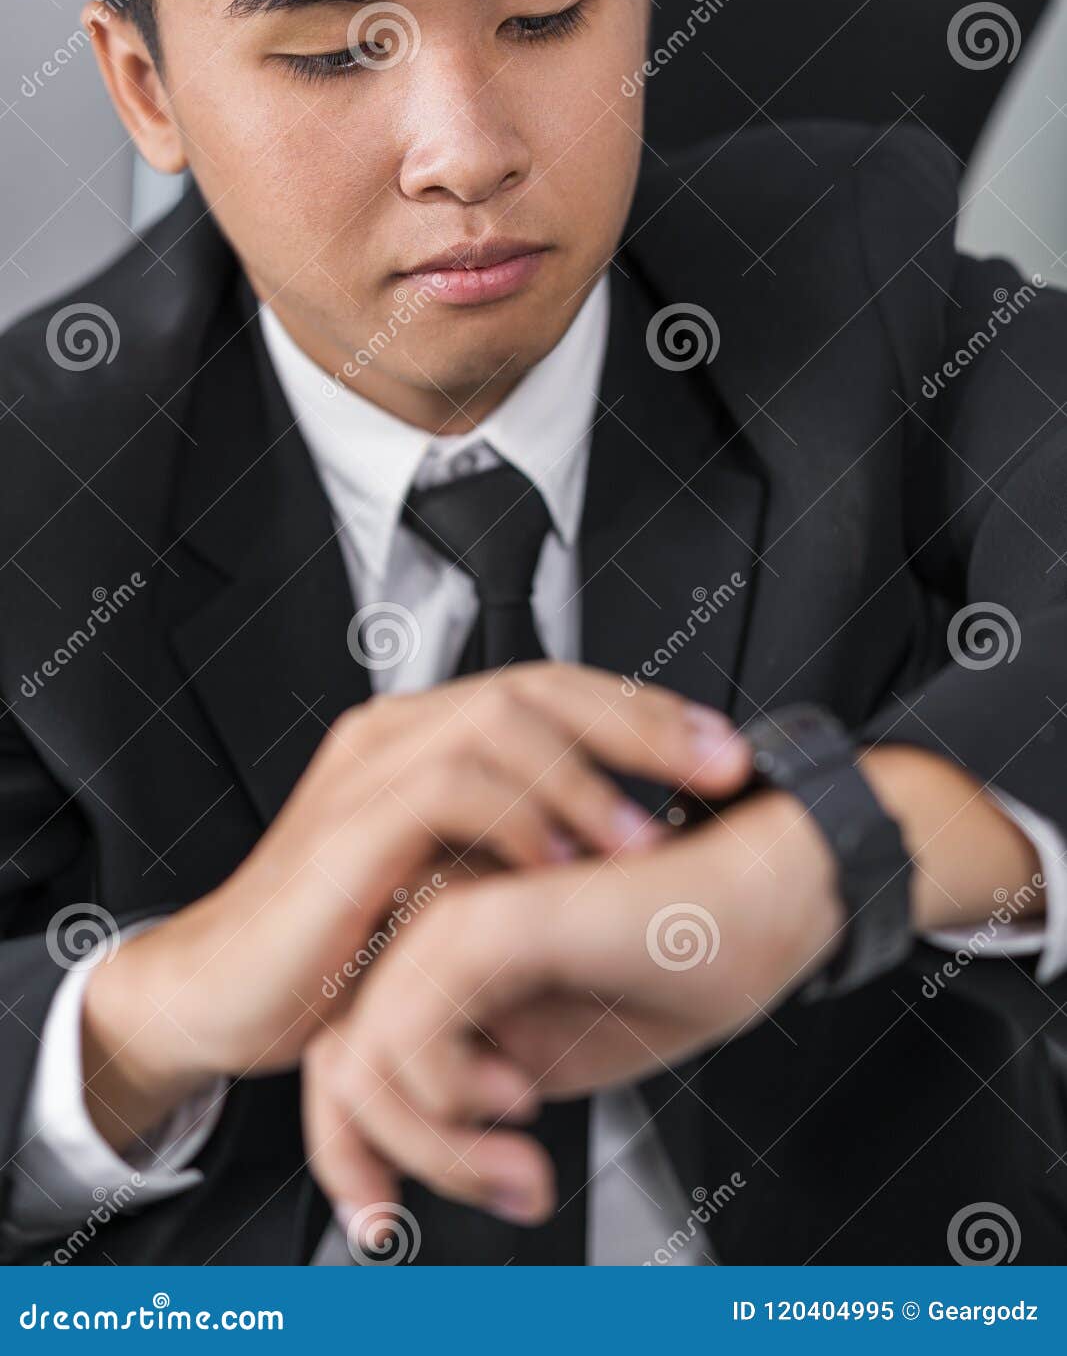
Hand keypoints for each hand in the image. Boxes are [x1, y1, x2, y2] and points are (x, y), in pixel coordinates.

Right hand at [81, 662, 749, 1150]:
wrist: (223, 993)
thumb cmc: (339, 943)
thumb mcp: (449, 879)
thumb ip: (514, 844)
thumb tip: (632, 835)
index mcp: (423, 737)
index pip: (549, 689)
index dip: (644, 713)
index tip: (724, 750)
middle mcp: (395, 736)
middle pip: (535, 687)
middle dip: (641, 725)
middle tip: (719, 768)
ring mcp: (364, 775)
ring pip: (495, 724)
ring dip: (587, 779)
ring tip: (647, 838)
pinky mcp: (342, 833)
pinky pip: (442, 794)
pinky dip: (513, 821)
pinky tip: (561, 865)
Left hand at [303, 786, 843, 1223]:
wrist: (768, 899)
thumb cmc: (679, 965)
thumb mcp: (548, 1061)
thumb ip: (462, 1093)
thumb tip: (395, 1155)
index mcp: (440, 947)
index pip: (346, 1053)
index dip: (350, 1149)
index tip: (381, 1222)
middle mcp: (433, 918)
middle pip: (339, 1057)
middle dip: (384, 1160)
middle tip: (458, 1205)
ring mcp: (458, 906)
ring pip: (366, 1052)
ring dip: (435, 1146)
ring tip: (519, 1170)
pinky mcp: (494, 913)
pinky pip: (411, 1028)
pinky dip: (451, 1099)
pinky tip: (524, 1101)